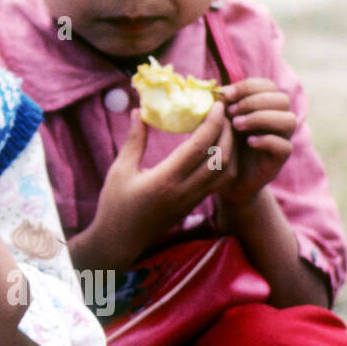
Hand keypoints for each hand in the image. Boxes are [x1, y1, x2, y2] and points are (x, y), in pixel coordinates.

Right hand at [91, 102, 236, 263]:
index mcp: (166, 179)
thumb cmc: (115, 204)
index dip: (212, 124)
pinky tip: (219, 149)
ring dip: (231, 148)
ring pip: (225, 172)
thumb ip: (134, 140)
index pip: (199, 147)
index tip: (217, 105)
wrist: (121, 240)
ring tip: (226, 129)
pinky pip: (219, 182)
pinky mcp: (194, 204)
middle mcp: (185, 190)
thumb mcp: (120, 170)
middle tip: (225, 112)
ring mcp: (193, 200)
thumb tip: (140, 111)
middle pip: (220, 158)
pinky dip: (226, 163)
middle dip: (228, 132)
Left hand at [218, 78, 296, 206]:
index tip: (227, 94)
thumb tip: (218, 91)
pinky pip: (285, 145)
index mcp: (262, 106)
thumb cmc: (220, 142)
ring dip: (261, 118)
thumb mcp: (218, 121)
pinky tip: (248, 142)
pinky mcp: (280, 158)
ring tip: (237, 125)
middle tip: (231, 112)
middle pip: (282, 99)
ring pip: (289, 120)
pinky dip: (266, 140)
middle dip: (254, 101)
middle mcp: (276, 119)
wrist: (222, 176)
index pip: (268, 86)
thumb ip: (220, 105)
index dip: (249, 86)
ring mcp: (281, 138)